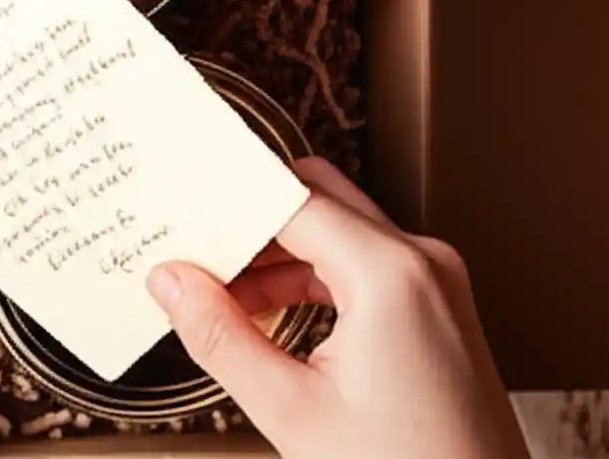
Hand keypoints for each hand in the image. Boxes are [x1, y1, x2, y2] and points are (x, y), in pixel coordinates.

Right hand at [147, 158, 528, 457]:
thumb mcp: (291, 410)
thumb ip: (221, 337)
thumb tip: (173, 284)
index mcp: (390, 275)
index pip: (291, 199)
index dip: (228, 202)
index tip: (182, 214)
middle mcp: (422, 263)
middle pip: (316, 200)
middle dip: (249, 221)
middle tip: (194, 250)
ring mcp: (435, 284)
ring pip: (336, 232)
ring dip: (274, 255)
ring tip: (218, 296)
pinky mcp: (434, 309)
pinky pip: (360, 267)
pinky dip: (308, 279)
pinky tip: (265, 317)